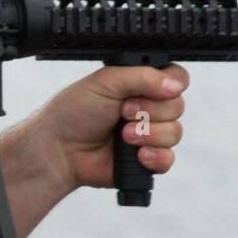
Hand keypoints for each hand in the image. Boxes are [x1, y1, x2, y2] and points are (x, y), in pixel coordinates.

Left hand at [31, 63, 188, 192]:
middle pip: (178, 106)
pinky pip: (169, 159)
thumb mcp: (106, 81)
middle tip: (122, 112)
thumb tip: (175, 85)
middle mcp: (149, 108)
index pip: (177, 79)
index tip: (144, 91)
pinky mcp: (147, 161)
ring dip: (148, 134)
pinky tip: (137, 155)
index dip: (168, 85)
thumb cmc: (74, 112)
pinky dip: (155, 156)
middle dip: (149, 111)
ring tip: (122, 135)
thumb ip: (143, 76)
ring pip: (175, 133)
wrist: (60, 148)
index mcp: (141, 85)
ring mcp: (149, 135)